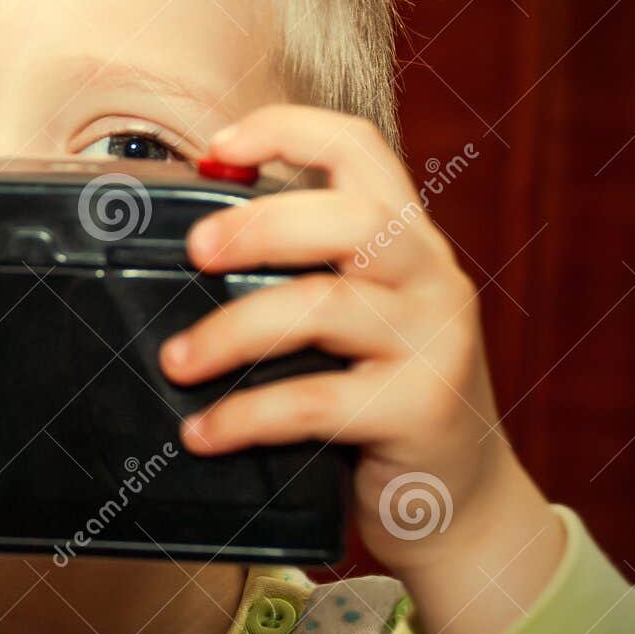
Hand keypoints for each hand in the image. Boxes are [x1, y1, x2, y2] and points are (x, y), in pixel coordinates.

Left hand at [160, 105, 563, 633]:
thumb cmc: (380, 403)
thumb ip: (302, 280)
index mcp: (407, 242)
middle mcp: (431, 277)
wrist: (458, 505)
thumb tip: (193, 253)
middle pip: (347, 218)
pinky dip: (245, 416)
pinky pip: (315, 402)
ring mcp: (434, 342)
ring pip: (323, 307)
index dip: (290, 129)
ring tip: (176, 362)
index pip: (361, 149)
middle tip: (193, 251)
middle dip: (257, 225)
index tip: (218, 146)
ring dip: (231, 332)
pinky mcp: (421, 410)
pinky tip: (203, 432)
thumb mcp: (354, 326)